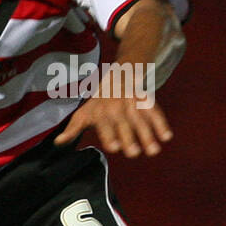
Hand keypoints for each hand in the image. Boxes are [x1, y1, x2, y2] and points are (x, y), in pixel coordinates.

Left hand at [54, 70, 172, 157]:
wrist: (120, 72)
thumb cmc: (100, 99)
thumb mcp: (85, 111)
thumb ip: (73, 128)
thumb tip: (58, 143)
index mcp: (100, 112)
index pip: (105, 126)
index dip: (110, 136)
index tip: (116, 146)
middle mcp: (115, 107)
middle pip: (123, 124)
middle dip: (129, 137)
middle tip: (134, 153)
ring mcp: (131, 103)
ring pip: (140, 120)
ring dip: (147, 135)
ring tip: (154, 151)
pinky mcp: (145, 99)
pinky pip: (154, 111)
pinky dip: (161, 123)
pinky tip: (167, 136)